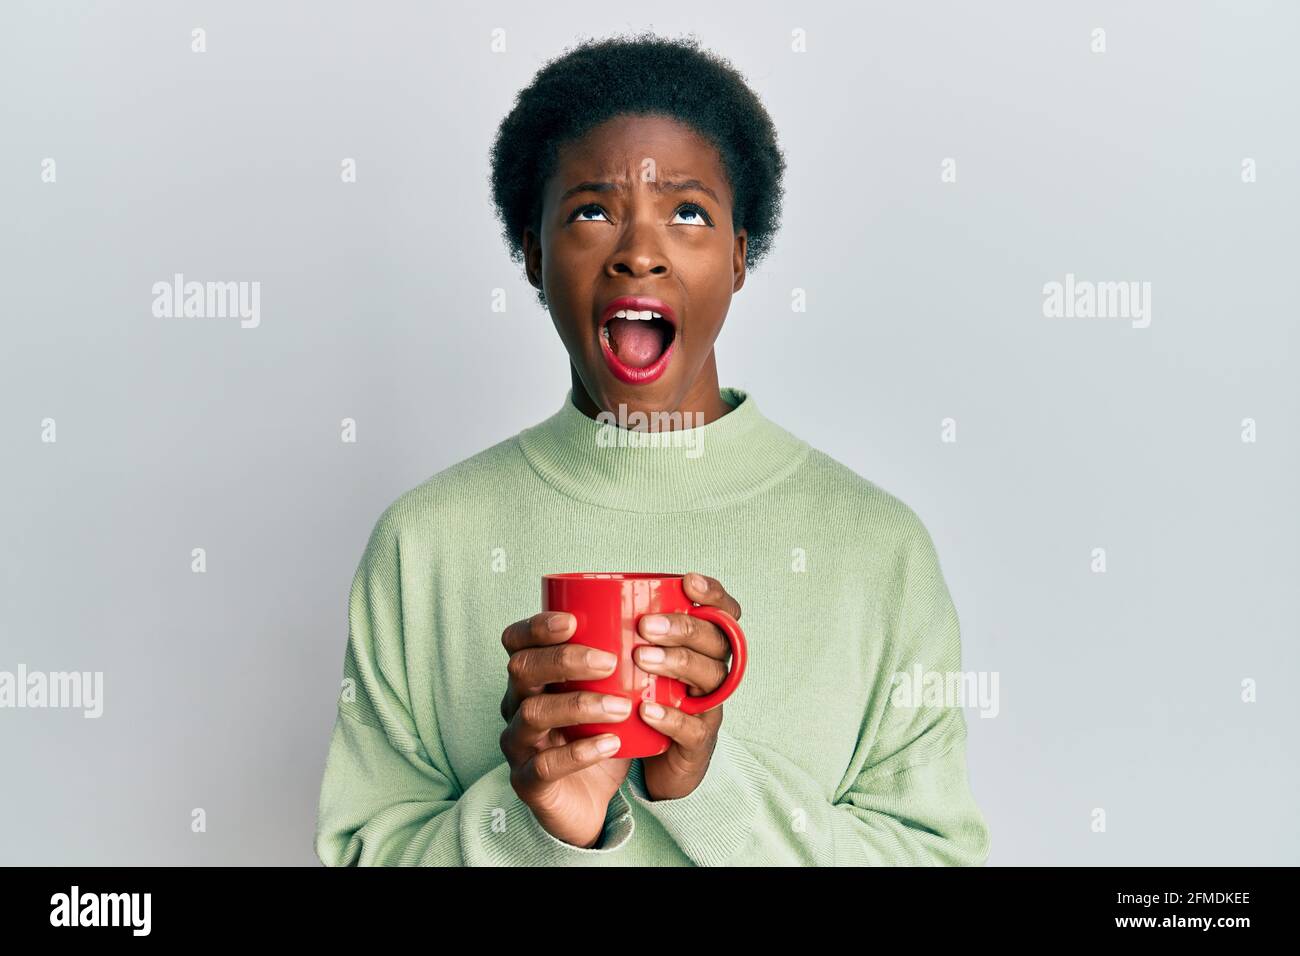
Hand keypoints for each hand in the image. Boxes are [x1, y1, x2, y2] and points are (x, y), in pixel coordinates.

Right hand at [499, 611, 632, 847]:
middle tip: (610, 662)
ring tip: (621, 707)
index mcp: (531, 677)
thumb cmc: (599, 734)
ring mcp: (518, 743)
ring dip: (580, 704)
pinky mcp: (527, 781)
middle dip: (565, 659)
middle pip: (522, 669)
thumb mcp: (608, 695)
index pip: (516, 641)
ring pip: (534, 713)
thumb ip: (622, 663)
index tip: (573, 619)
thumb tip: (668, 620)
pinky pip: (545, 765)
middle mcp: (516, 704)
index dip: (537, 626)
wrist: (588, 802)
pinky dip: (579, 752)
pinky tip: (611, 744)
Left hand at [634, 573, 740, 800]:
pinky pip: (693, 727)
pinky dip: (670, 717)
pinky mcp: (698, 741)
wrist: (653, 759)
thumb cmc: (641, 698)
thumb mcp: (636, 661)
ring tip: (642, 658)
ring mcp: (709, 705)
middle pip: (716, 640)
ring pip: (709, 677)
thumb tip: (571, 603)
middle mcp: (713, 670)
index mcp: (702, 646)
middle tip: (645, 626)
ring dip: (676, 663)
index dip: (714, 594)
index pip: (723, 612)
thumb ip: (620, 634)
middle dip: (682, 628)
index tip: (687, 582)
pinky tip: (648, 710)